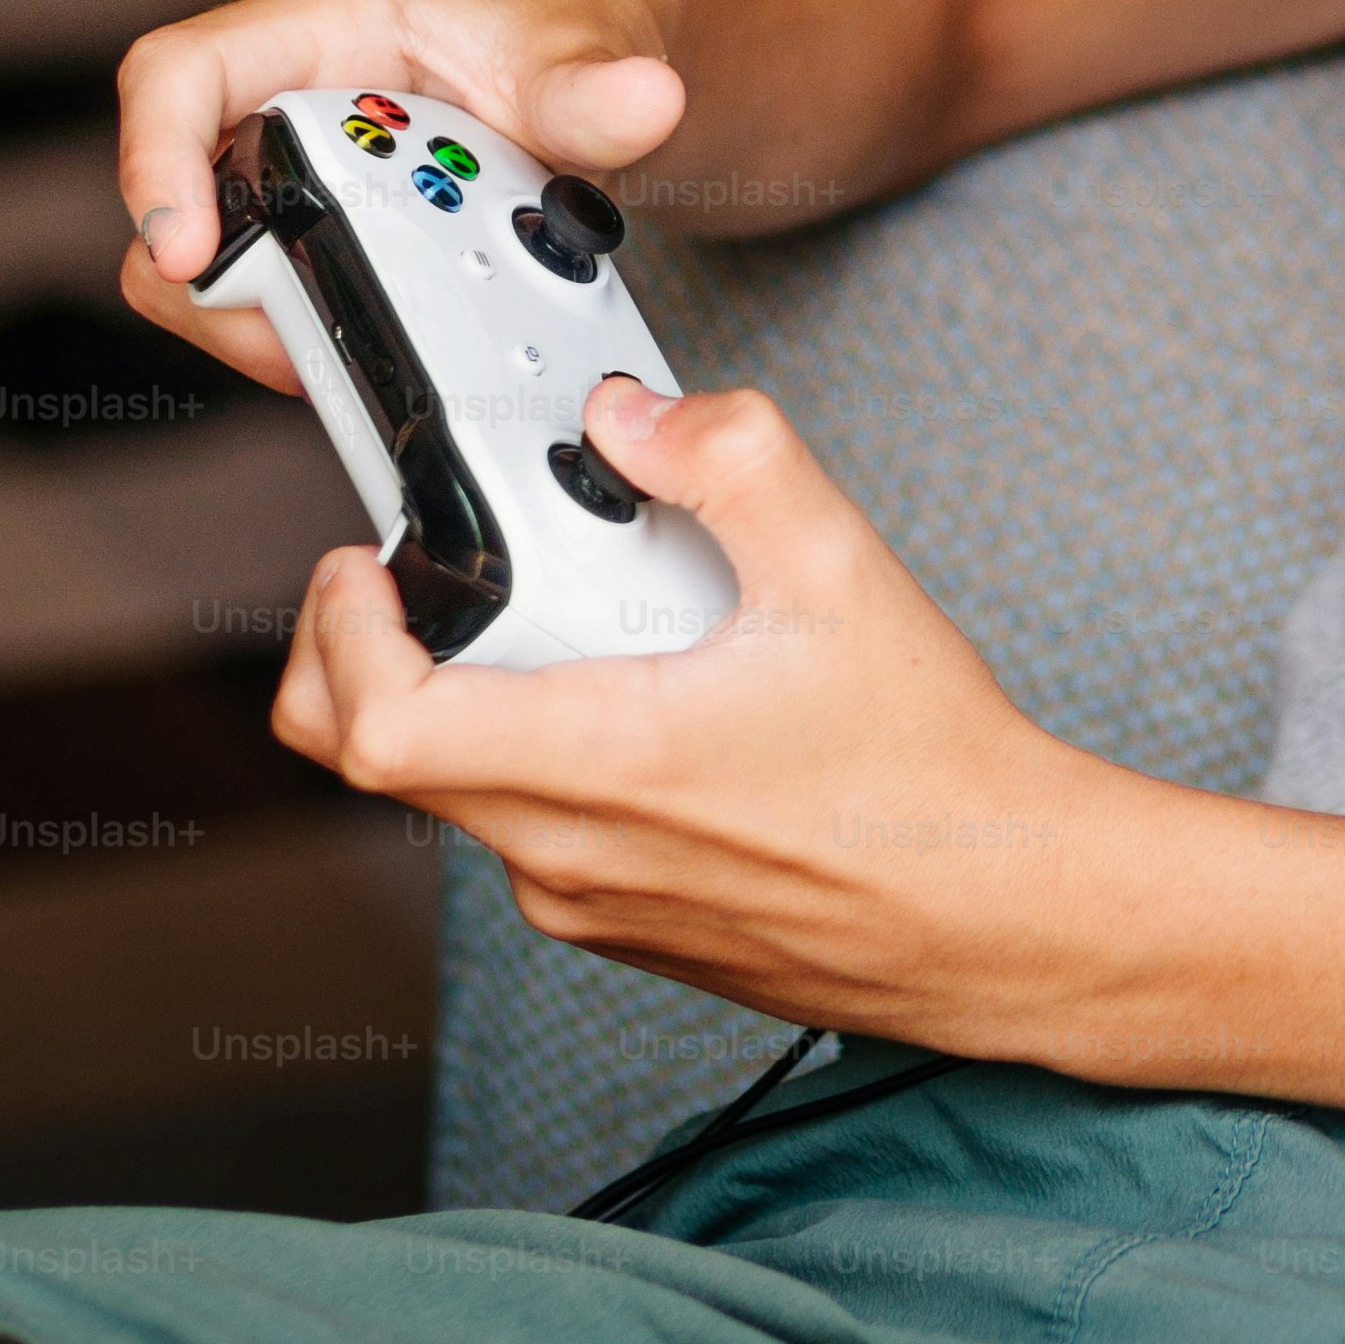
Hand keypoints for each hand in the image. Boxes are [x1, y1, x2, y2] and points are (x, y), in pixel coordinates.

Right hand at [114, 0, 687, 390]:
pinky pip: (287, 296)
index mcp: (320, 30)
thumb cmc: (557, 27)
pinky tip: (411, 340)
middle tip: (312, 339)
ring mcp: (296, 173)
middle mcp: (285, 101)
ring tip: (387, 338)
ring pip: (224, 267)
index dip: (154, 161)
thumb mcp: (585, 49)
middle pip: (184, 199)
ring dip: (292, 318)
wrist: (589, 62)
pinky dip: (338, 331)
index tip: (184, 252)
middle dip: (230, 284)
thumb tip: (645, 99)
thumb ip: (598, 87)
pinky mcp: (323, 231)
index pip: (177, 74)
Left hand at [269, 377, 1131, 1040]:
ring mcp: (591, 903)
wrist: (1006, 916)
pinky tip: (644, 706)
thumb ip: (735, 460)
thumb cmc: (937, 778)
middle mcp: (572, 852)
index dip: (338, 634)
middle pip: (380, 765)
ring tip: (578, 629)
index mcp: (605, 762)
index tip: (360, 567)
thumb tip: (638, 414)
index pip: (377, 725)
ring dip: (469, 705)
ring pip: (459, 798)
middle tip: (416, 584)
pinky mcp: (625, 929)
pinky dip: (538, 760)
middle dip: (365, 659)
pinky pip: (529, 837)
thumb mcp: (845, 573)